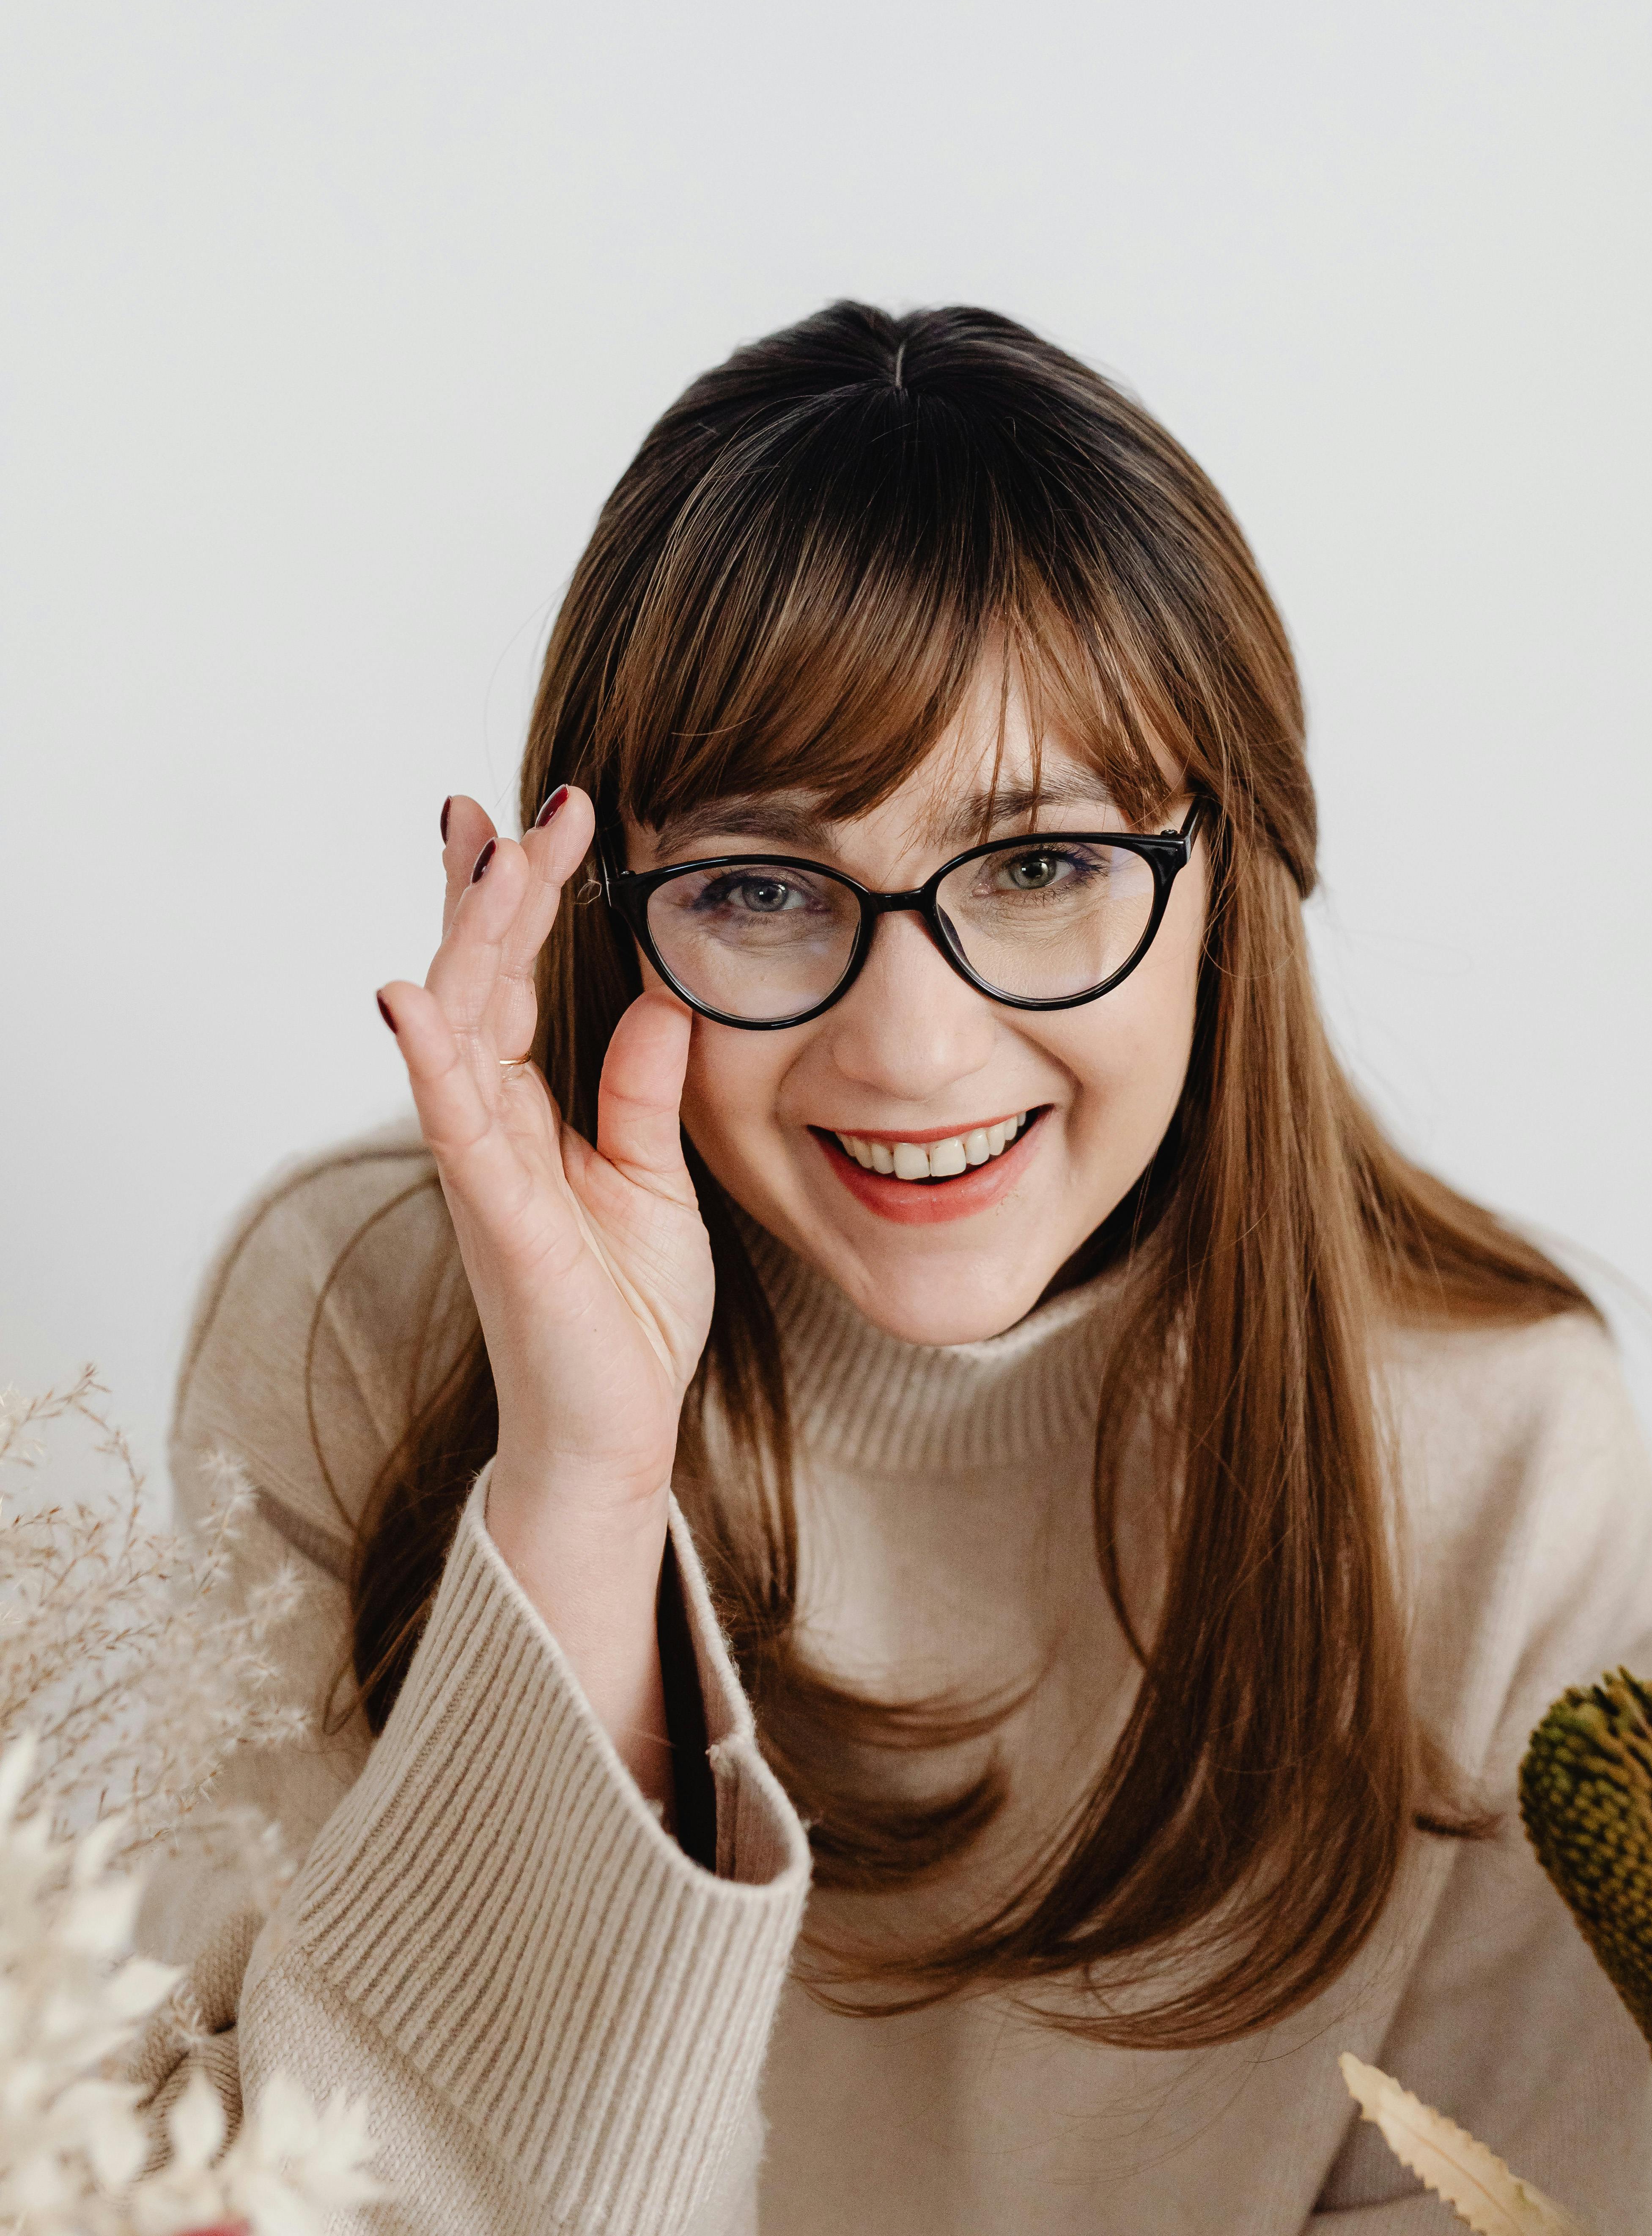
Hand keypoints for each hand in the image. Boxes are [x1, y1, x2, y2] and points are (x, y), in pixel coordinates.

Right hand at [377, 787, 715, 1790]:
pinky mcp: (496, 1217)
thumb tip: (659, 996)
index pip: (512, 983)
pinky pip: (453, 1123)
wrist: (615, 1431)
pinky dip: (429, 1056)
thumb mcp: (656, 1177)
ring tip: (484, 853)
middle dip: (489, 891)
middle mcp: (490, 1127)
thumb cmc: (625, 1314)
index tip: (527, 818)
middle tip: (508, 804)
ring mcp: (484, 1169)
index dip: (512, 900)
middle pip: (476, 983)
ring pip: (457, 1028)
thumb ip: (644, 1089)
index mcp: (530, 1113)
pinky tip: (409, 996)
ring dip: (467, 937)